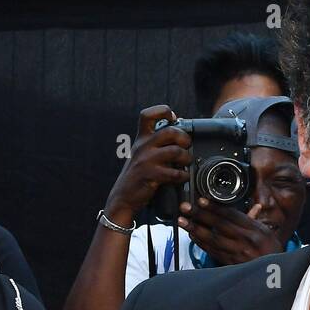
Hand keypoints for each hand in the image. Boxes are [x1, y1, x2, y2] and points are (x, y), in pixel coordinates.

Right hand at [103, 105, 190, 226]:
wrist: (122, 197)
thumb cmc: (135, 176)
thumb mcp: (140, 154)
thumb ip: (153, 144)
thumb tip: (176, 135)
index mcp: (140, 139)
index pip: (147, 115)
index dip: (163, 111)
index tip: (173, 118)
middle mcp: (142, 146)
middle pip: (169, 131)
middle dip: (184, 137)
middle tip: (186, 145)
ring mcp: (146, 161)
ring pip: (174, 151)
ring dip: (186, 157)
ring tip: (186, 163)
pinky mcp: (150, 175)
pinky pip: (173, 172)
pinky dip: (182, 175)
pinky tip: (182, 177)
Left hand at [178, 198, 284, 265]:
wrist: (276, 274)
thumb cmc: (271, 251)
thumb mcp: (267, 232)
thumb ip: (255, 220)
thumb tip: (254, 207)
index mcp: (255, 230)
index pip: (232, 215)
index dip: (214, 207)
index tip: (201, 200)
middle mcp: (246, 241)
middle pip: (219, 226)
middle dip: (201, 215)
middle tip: (186, 208)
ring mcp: (237, 253)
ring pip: (213, 239)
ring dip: (196, 229)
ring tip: (183, 221)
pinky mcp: (231, 264)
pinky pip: (213, 252)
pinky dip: (201, 243)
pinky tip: (193, 236)